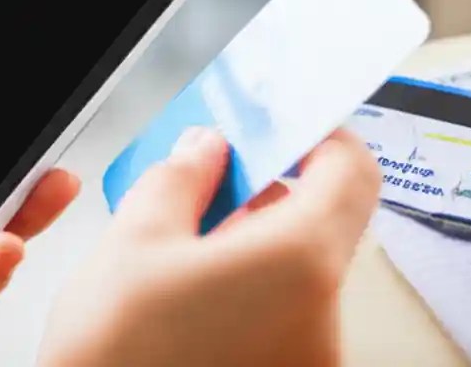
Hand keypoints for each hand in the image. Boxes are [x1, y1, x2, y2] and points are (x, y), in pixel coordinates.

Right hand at [39, 126, 380, 366]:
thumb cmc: (117, 360)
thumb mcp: (134, 240)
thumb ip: (181, 178)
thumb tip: (203, 151)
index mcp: (301, 263)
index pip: (353, 171)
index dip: (321, 136)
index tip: (285, 127)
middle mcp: (324, 318)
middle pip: (327, 225)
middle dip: (273, 193)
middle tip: (218, 180)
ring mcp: (311, 360)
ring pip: (304, 275)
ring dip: (258, 247)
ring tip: (190, 246)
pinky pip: (288, 319)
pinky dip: (254, 294)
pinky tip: (196, 297)